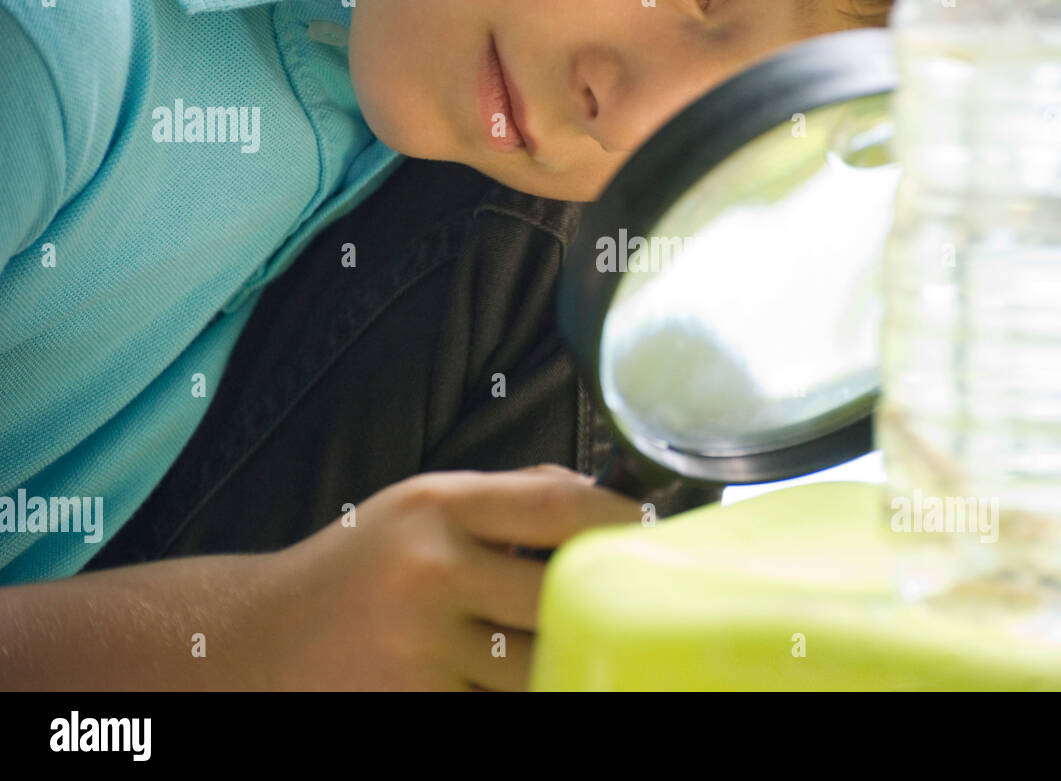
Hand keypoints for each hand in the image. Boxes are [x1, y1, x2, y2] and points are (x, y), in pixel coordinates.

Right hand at [264, 464, 641, 689]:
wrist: (254, 640)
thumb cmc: (356, 566)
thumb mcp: (419, 505)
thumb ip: (508, 497)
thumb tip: (603, 498)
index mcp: (438, 507)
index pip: (560, 505)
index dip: (625, 520)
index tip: (659, 534)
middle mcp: (430, 572)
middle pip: (563, 592)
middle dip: (605, 602)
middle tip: (641, 605)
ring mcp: (420, 648)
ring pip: (541, 667)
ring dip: (571, 661)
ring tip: (585, 648)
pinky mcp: (412, 706)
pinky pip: (499, 709)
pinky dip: (524, 695)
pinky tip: (534, 679)